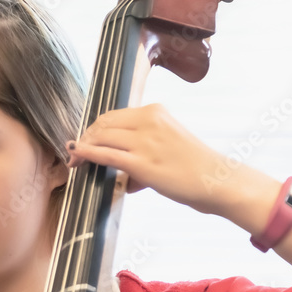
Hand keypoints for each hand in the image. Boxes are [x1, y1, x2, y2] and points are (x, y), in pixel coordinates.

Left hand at [67, 103, 237, 215]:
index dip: (95, 129)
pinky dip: (87, 154)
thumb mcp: (171, 145)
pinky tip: (76, 157)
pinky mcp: (141, 162)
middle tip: (75, 153)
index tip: (85, 141)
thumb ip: (146, 151)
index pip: (114, 115)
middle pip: (104, 123)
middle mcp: (149, 120)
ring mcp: (144, 140)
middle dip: (86, 137)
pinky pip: (106, 154)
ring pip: (102, 137)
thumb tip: (129, 176)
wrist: (216, 180)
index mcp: (156, 111)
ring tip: (74, 162)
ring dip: (83, 148)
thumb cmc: (196, 168)